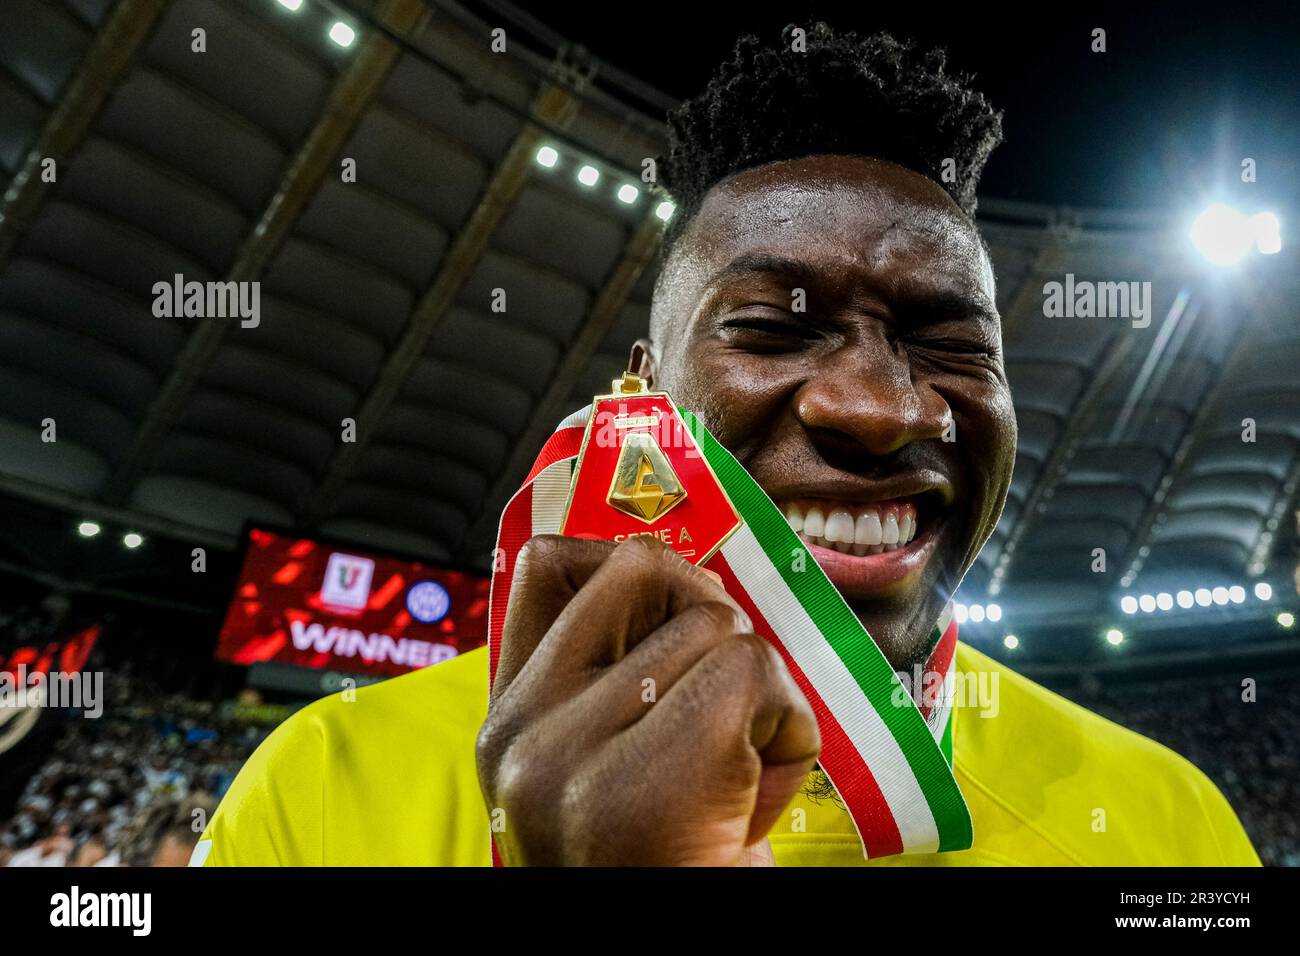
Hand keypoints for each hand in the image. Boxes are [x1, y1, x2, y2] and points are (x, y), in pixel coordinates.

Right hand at [476, 535, 819, 865]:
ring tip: (736, 769)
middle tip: (726, 688)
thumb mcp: (611, 760)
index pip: (544, 564)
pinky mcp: (646, 777)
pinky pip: (754, 675)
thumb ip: (616, 674)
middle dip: (710, 613)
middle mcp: (522, 733)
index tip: (674, 590)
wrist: (669, 944)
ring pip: (716, 627)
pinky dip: (787, 726)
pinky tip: (757, 790)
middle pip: (641, 569)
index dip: (624, 555)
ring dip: (760, 693)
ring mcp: (573, 756)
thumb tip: (685, 574)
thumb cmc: (666, 863)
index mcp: (509, 720)